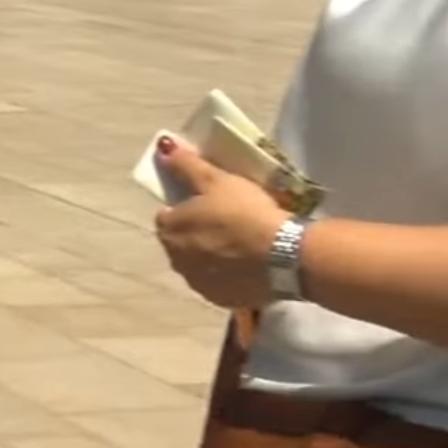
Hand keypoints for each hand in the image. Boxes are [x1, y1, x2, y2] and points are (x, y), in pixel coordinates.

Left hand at [152, 137, 293, 309]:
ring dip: (212, 256)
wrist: (283, 256)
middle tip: (227, 222)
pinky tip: (250, 265)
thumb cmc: (244, 212)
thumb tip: (164, 148)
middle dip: (197, 233)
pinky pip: (222, 283)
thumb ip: (186, 165)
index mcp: (169, 232)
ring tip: (242, 244)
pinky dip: (230, 275)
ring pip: (200, 265)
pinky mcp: (223, 300)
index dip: (186, 208)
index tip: (208, 203)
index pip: (167, 217)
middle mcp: (176, 262)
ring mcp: (199, 285)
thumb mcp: (216, 180)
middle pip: (182, 242)